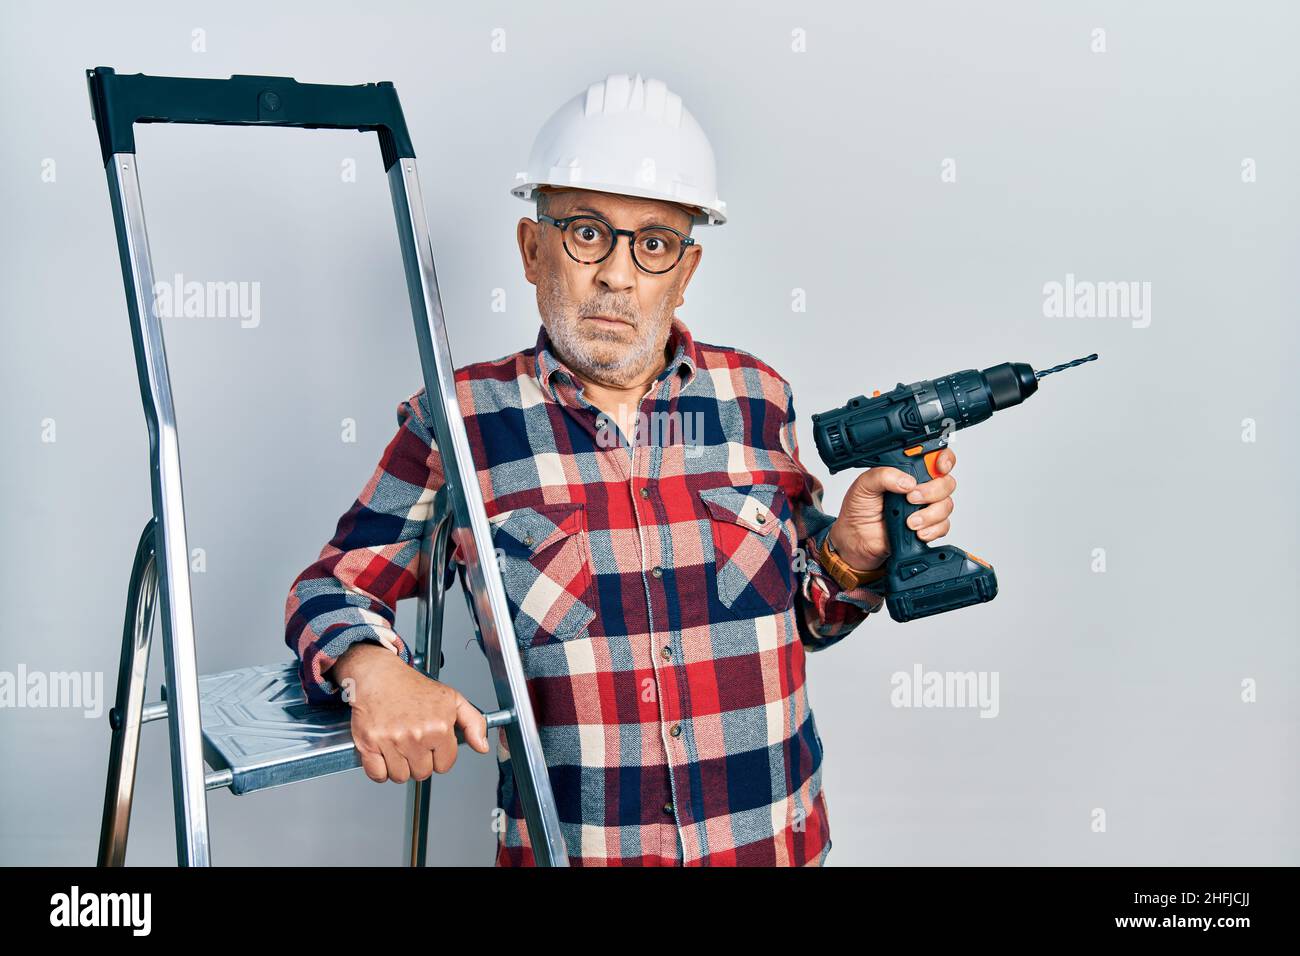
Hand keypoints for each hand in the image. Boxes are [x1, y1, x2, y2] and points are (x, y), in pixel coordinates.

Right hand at [330, 643, 490, 782]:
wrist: (379, 676)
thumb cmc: (413, 688)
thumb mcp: (452, 699)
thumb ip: (473, 722)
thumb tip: (482, 746)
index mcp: (439, 727)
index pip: (445, 764)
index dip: (439, 755)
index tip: (431, 743)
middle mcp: (416, 735)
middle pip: (422, 773)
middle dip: (419, 761)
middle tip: (413, 742)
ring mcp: (391, 741)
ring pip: (400, 776)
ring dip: (399, 766)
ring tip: (398, 745)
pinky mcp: (369, 744)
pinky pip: (378, 775)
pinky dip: (379, 769)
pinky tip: (384, 752)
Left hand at [828, 448, 957, 570]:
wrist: (856, 539)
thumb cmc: (859, 508)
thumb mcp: (864, 484)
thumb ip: (883, 476)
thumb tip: (907, 481)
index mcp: (908, 471)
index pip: (936, 458)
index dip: (945, 459)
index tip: (940, 466)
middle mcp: (921, 486)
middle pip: (946, 482)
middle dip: (933, 491)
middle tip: (912, 498)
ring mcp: (926, 507)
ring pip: (946, 505)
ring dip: (930, 514)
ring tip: (909, 521)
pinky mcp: (928, 526)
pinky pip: (943, 526)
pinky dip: (932, 530)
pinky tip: (917, 531)